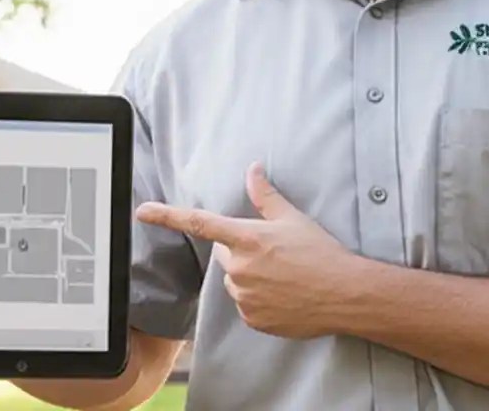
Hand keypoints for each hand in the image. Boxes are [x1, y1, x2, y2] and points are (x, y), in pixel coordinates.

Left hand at [136, 162, 352, 338]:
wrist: (345, 294)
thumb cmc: (321, 253)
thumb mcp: (294, 219)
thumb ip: (266, 195)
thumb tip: (253, 169)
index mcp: (247, 238)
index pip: (199, 223)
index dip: (167, 215)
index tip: (143, 211)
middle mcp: (239, 268)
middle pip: (224, 254)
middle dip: (241, 251)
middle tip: (275, 253)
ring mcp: (244, 296)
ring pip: (234, 281)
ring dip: (250, 276)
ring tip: (284, 276)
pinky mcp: (252, 319)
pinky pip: (245, 305)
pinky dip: (259, 299)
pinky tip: (284, 295)